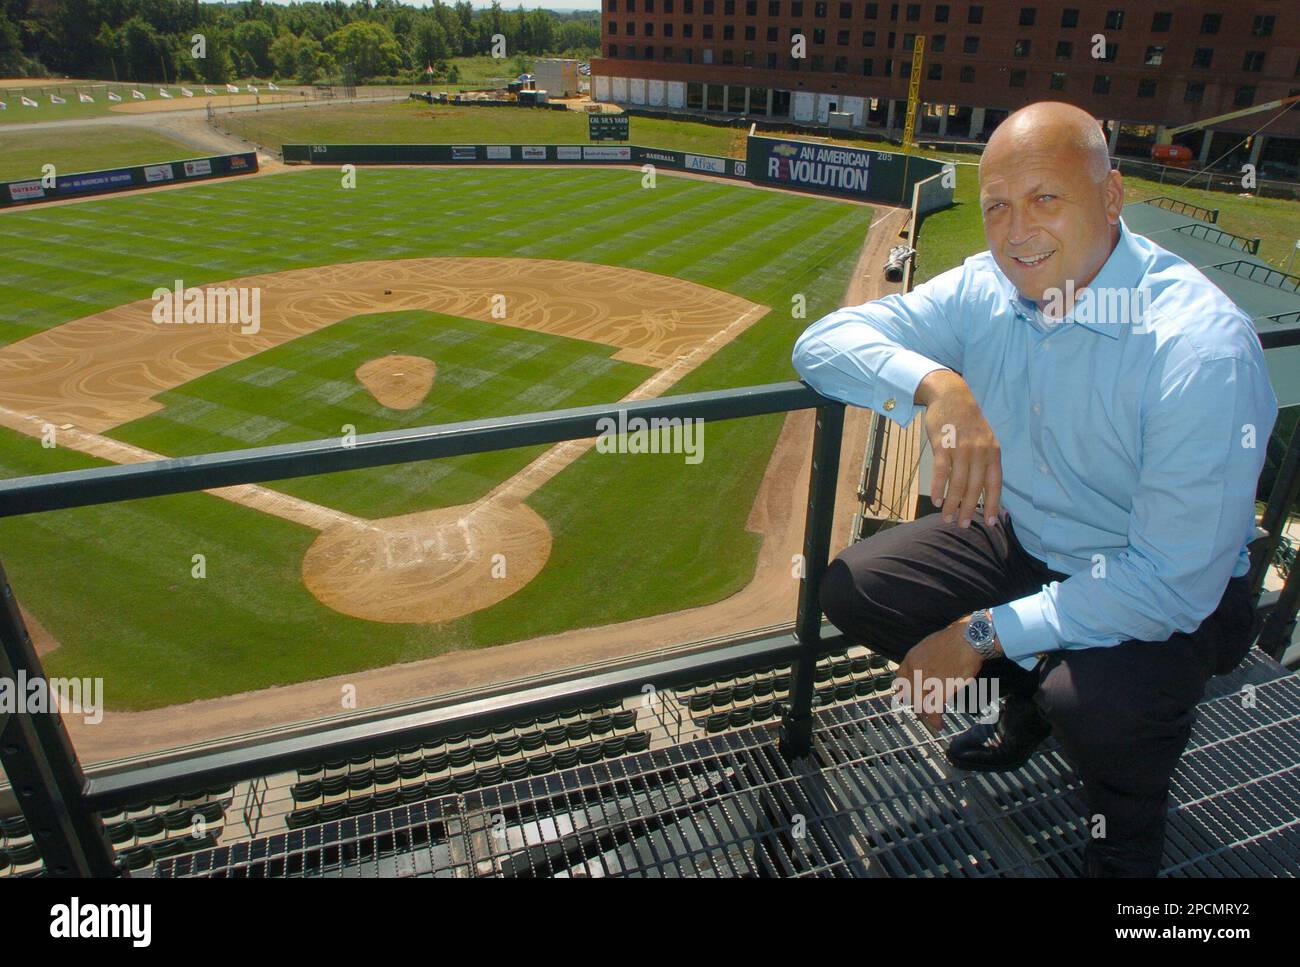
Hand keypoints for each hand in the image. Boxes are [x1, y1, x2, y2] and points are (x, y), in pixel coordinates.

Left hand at [894, 615, 989, 732]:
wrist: (968, 640)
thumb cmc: (954, 640)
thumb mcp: (929, 646)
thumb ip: (922, 659)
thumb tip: (924, 669)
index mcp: (911, 658)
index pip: (900, 678)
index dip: (902, 690)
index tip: (904, 697)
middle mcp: (915, 670)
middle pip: (909, 694)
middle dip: (915, 705)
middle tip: (921, 712)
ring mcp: (926, 680)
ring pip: (920, 703)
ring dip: (926, 714)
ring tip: (932, 721)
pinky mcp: (941, 689)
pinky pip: (934, 708)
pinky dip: (935, 719)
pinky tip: (939, 724)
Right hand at [914, 370, 1001, 528]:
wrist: (952, 396)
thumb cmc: (967, 421)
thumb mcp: (985, 439)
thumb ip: (985, 460)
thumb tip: (984, 486)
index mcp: (992, 452)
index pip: (995, 484)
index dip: (993, 504)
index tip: (991, 522)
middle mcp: (980, 452)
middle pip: (975, 488)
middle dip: (969, 510)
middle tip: (962, 525)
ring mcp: (961, 449)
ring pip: (958, 483)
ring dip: (952, 504)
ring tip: (946, 517)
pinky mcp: (943, 446)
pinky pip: (941, 472)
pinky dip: (938, 488)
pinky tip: (936, 500)